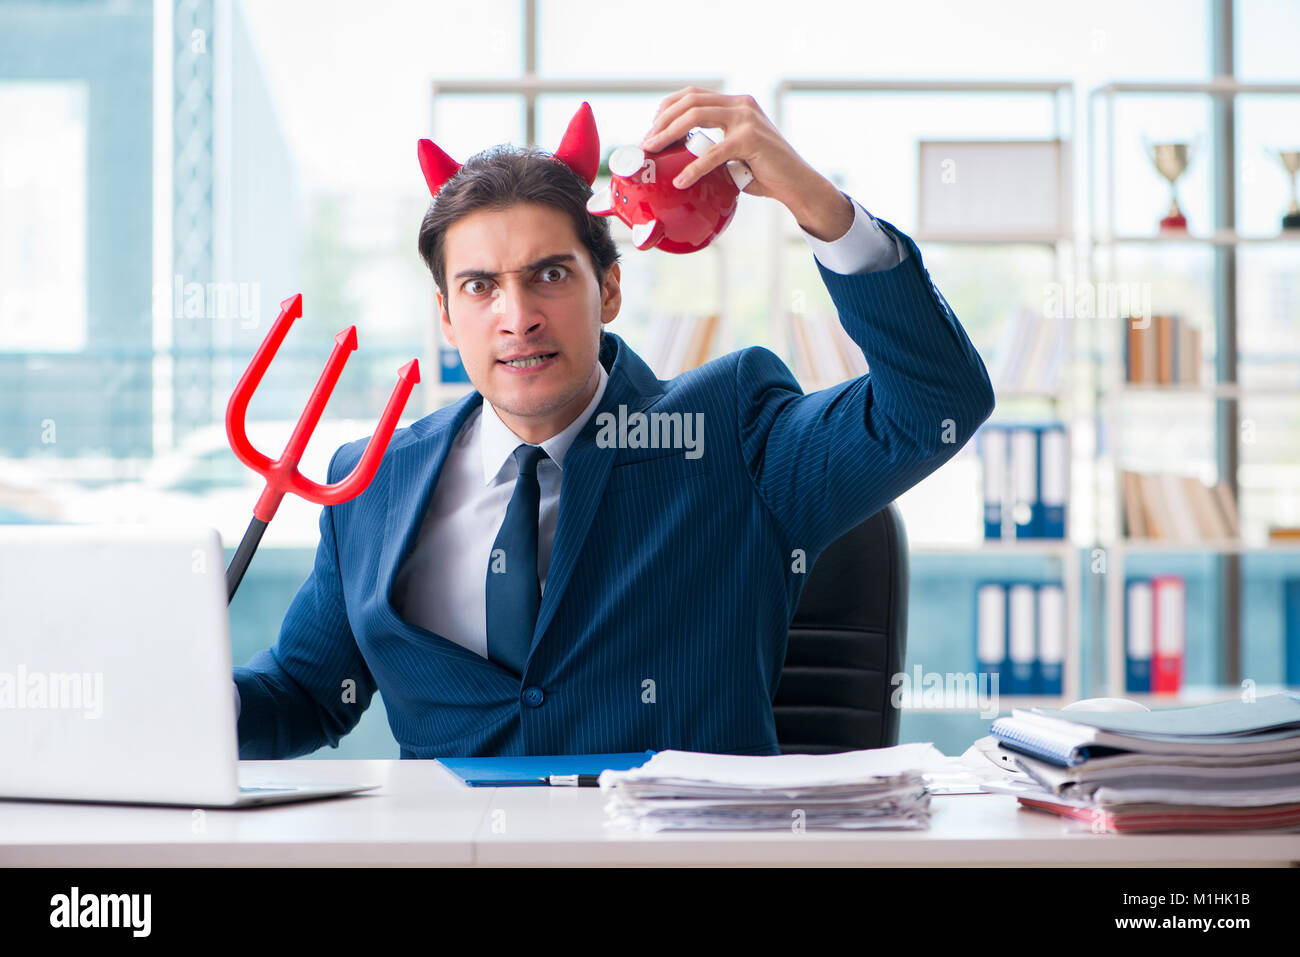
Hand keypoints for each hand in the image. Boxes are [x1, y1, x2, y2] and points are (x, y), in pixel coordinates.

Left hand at [637, 88, 851, 239]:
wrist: (796, 185)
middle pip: (690, 102)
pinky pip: (713, 152)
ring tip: (654, 151)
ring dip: (669, 133)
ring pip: (696, 116)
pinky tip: (681, 180)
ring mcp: (747, 119)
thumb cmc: (764, 172)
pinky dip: (693, 168)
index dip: (667, 108)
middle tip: (647, 142)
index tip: (652, 128)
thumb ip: (713, 145)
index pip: (693, 94)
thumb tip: (678, 156)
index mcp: (737, 104)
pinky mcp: (750, 140)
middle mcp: (741, 105)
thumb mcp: (734, 152)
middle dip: (662, 121)